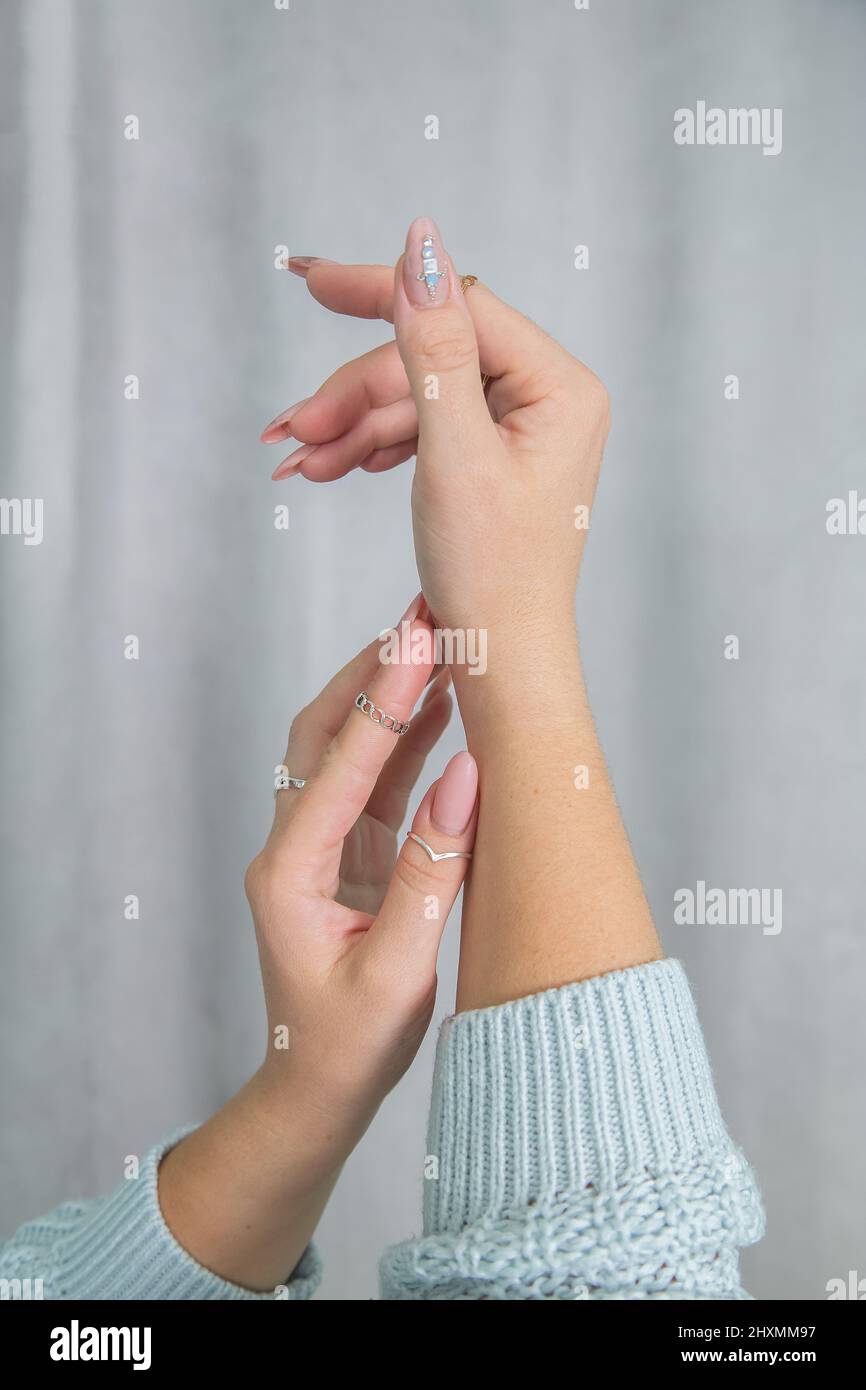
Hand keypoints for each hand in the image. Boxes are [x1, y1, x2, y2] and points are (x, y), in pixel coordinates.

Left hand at [159, 602, 477, 1289]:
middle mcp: (294, 847)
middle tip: (427, 612)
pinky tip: (443, 709)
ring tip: (442, 641)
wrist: (316, 1091)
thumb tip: (468, 780)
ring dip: (392, 696)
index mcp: (291, 873)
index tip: (422, 636)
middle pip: (326, 733)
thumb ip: (434, 874)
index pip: (341, 764)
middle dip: (375, 670)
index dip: (385, 697)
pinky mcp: (347, 856)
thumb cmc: (351, 1047)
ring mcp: (317, 847)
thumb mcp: (401, 971)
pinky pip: (374, 782)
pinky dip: (406, 740)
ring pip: (348, 749)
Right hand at [263, 219, 610, 639]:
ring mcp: (521, 430)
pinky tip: (333, 465)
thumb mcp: (453, 451)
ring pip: (418, 397)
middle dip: (355, 393)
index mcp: (559, 386)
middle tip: (291, 432)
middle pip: (430, 358)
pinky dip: (374, 446)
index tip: (309, 280)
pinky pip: (425, 430)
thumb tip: (420, 241)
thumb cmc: (493, 571)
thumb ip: (432, 346)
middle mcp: (547, 398)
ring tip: (297, 462)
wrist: (500, 658)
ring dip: (352, 426)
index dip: (381, 294)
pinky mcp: (494, 458)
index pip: (459, 309)